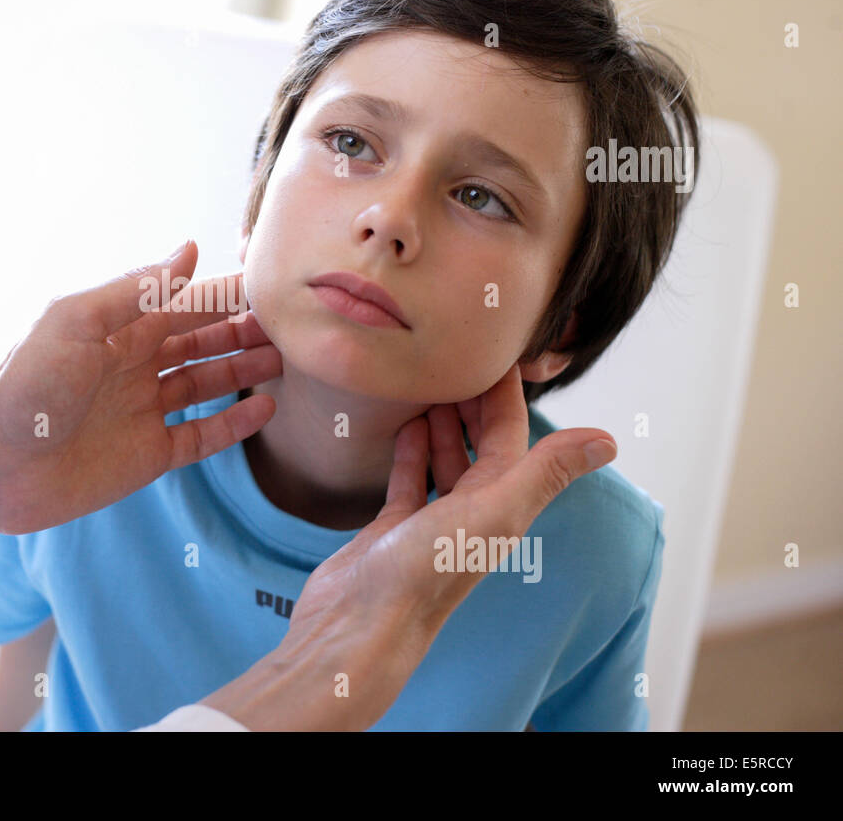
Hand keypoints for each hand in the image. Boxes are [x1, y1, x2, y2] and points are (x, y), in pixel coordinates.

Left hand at [0, 240, 282, 534]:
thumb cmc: (24, 385)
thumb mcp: (76, 322)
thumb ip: (136, 290)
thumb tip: (189, 249)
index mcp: (118, 330)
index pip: (184, 304)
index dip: (226, 294)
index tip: (270, 284)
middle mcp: (134, 367)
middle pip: (202, 341)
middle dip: (244, 331)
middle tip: (290, 325)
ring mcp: (143, 412)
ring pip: (207, 384)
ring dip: (244, 370)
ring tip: (286, 360)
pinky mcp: (147, 456)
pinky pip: (201, 436)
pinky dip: (233, 424)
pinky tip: (264, 408)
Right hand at [200, 364, 616, 729]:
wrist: (359, 625)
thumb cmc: (424, 572)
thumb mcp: (491, 512)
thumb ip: (545, 472)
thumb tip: (611, 440)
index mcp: (502, 505)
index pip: (511, 433)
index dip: (505, 391)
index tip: (494, 346)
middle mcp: (473, 512)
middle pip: (481, 443)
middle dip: (474, 400)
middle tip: (456, 354)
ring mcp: (433, 521)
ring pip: (446, 458)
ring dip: (443, 421)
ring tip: (430, 381)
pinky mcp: (394, 528)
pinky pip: (410, 478)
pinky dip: (411, 450)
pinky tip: (404, 425)